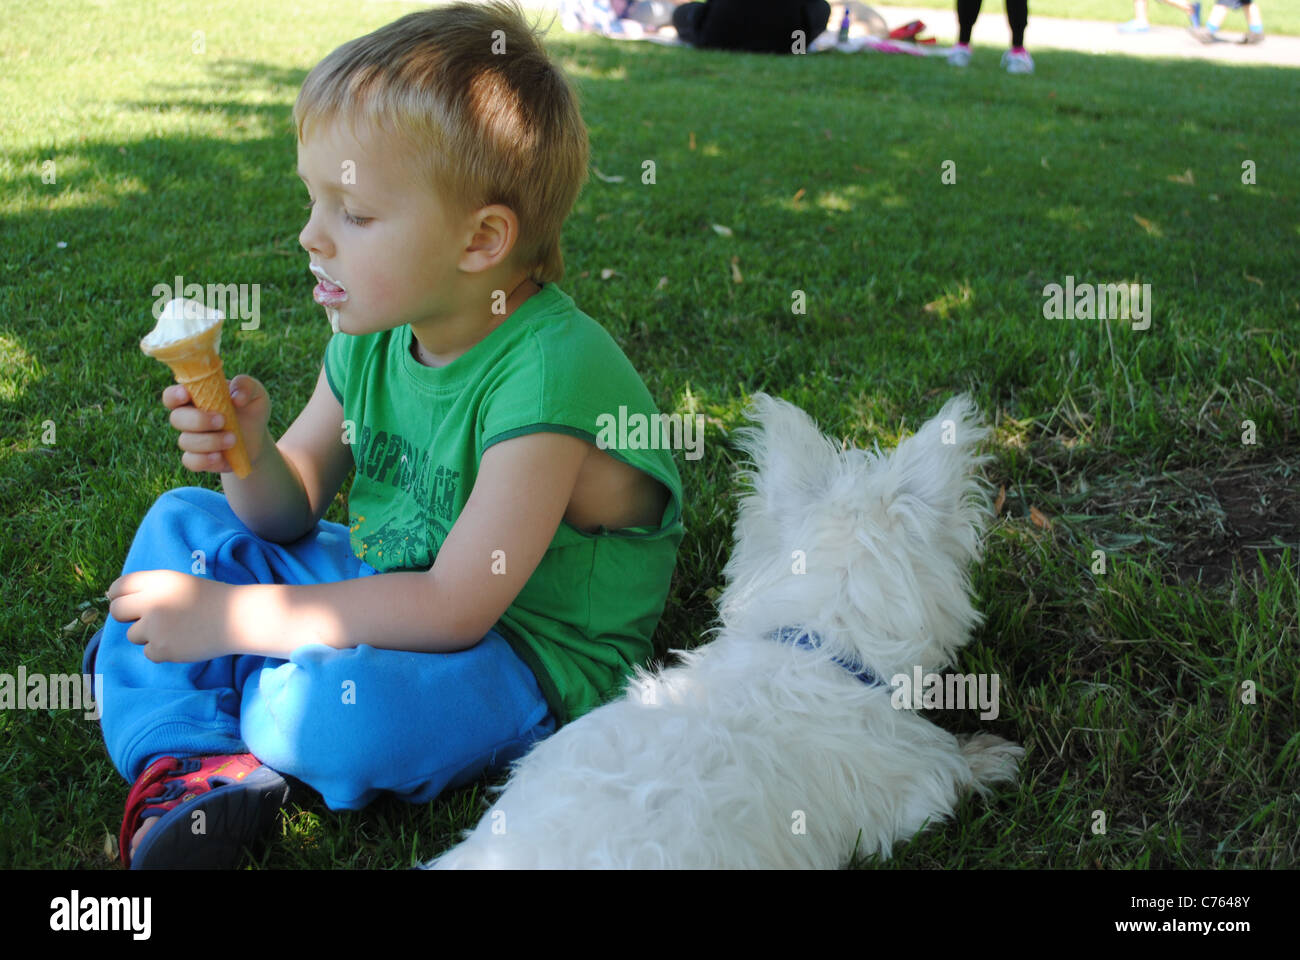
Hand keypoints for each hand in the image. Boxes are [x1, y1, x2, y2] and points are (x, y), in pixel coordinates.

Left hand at [106, 570, 235, 662]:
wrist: (239, 618)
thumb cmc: (211, 599)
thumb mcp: (179, 583)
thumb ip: (149, 588)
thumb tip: (112, 598)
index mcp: (157, 581)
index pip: (119, 587)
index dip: (119, 596)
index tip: (129, 602)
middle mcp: (152, 602)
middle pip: (117, 611)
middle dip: (127, 616)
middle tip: (148, 619)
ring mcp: (155, 627)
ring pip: (133, 635)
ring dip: (148, 635)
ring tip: (175, 630)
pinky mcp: (161, 648)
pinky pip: (148, 652)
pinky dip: (162, 650)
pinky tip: (182, 642)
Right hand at [164, 373, 270, 472]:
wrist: (258, 439)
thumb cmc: (251, 409)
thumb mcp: (256, 393)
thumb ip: (246, 386)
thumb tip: (236, 398)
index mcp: (195, 398)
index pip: (172, 395)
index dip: (174, 395)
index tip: (186, 394)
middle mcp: (189, 418)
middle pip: (176, 418)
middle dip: (198, 420)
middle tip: (222, 420)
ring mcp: (193, 439)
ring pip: (186, 441)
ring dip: (210, 441)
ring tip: (233, 438)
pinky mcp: (200, 459)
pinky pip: (191, 461)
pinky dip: (204, 459)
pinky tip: (220, 456)